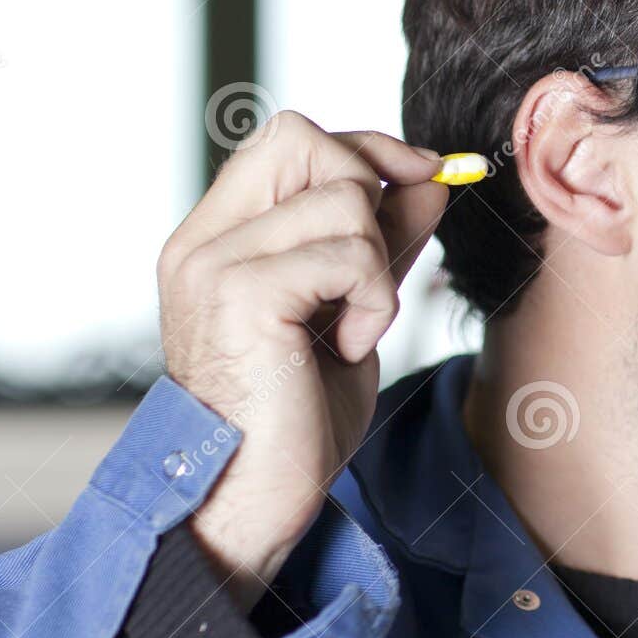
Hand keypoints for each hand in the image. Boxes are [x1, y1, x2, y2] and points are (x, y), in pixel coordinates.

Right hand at [156, 111, 447, 608]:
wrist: (254, 498)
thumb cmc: (295, 415)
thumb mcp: (352, 309)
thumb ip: (382, 241)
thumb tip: (432, 176)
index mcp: (218, 236)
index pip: (291, 138)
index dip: (364, 149)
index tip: (419, 179)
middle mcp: (204, 240)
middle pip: (306, 140)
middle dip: (370, 190)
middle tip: (374, 271)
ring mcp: (216, 264)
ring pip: (345, 199)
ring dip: (377, 267)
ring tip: (351, 329)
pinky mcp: (243, 295)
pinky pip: (351, 254)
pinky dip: (373, 301)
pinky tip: (346, 347)